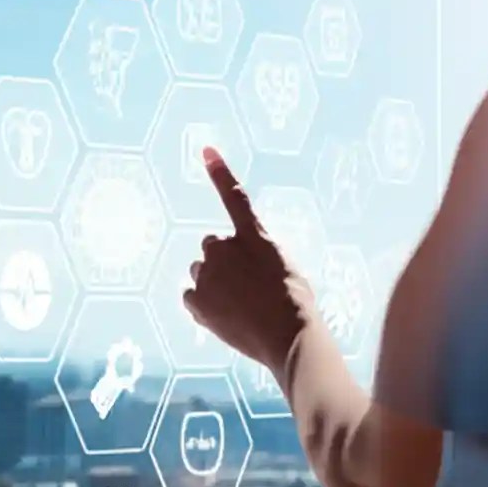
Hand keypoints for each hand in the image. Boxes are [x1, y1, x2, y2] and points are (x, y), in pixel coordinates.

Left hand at [183, 147, 316, 373]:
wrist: (287, 337)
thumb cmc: (295, 305)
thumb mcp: (284, 268)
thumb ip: (257, 257)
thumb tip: (236, 268)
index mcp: (254, 237)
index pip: (235, 197)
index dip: (220, 172)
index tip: (205, 149)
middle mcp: (224, 248)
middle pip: (212, 246)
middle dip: (222, 260)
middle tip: (245, 285)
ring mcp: (207, 273)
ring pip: (202, 272)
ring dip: (214, 283)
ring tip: (240, 305)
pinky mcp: (195, 298)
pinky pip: (193, 296)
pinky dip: (204, 305)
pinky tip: (226, 317)